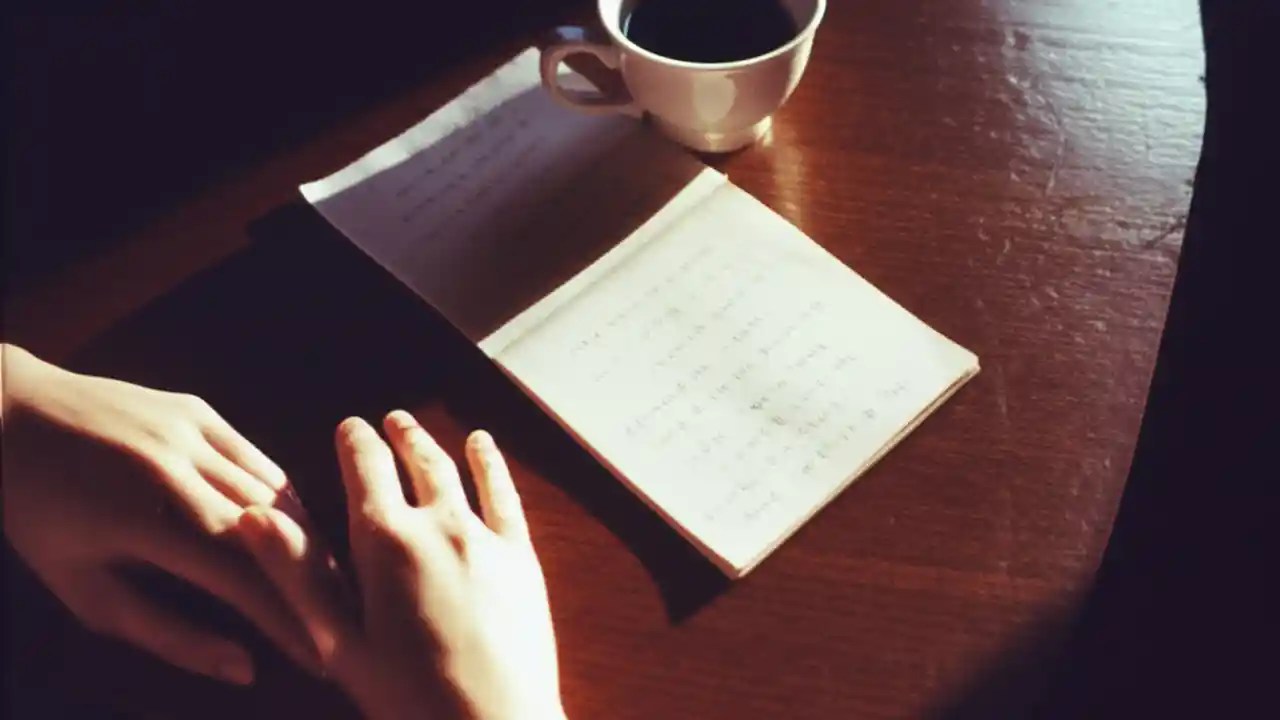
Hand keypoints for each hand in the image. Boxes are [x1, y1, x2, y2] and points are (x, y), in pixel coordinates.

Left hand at [1, 344, 317, 683]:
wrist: (10, 413)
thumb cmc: (39, 515)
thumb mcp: (85, 589)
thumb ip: (166, 634)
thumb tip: (244, 669)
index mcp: (139, 517)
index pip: (237, 578)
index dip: (286, 621)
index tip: (320, 657)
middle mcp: (175, 466)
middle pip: (271, 535)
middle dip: (311, 585)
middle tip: (344, 622)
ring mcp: (191, 429)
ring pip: (275, 495)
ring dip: (307, 544)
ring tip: (328, 585)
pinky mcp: (200, 410)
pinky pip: (260, 463)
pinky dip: (285, 503)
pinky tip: (295, 534)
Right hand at [237, 411, 564, 719]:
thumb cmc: (408, 698)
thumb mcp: (338, 643)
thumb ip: (297, 575)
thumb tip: (253, 515)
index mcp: (385, 543)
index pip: (365, 469)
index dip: (355, 442)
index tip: (349, 427)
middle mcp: (438, 524)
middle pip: (415, 461)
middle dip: (397, 436)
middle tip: (387, 420)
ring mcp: (486, 536)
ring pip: (458, 470)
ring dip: (436, 443)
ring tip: (419, 428)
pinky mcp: (522, 555)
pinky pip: (505, 493)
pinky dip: (491, 463)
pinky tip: (484, 446)